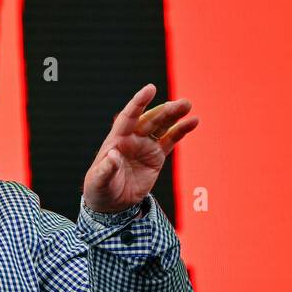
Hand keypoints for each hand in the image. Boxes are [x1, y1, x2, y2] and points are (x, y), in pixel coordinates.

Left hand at [83, 84, 198, 212]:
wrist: (111, 203)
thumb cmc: (99, 189)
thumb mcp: (99, 181)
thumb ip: (106, 169)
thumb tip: (113, 155)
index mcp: (116, 140)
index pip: (128, 117)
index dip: (138, 103)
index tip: (151, 88)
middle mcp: (132, 139)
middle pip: (150, 120)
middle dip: (165, 110)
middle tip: (182, 103)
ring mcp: (145, 146)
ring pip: (162, 126)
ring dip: (175, 115)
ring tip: (188, 106)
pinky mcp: (156, 156)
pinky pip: (170, 140)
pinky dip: (181, 130)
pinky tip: (193, 121)